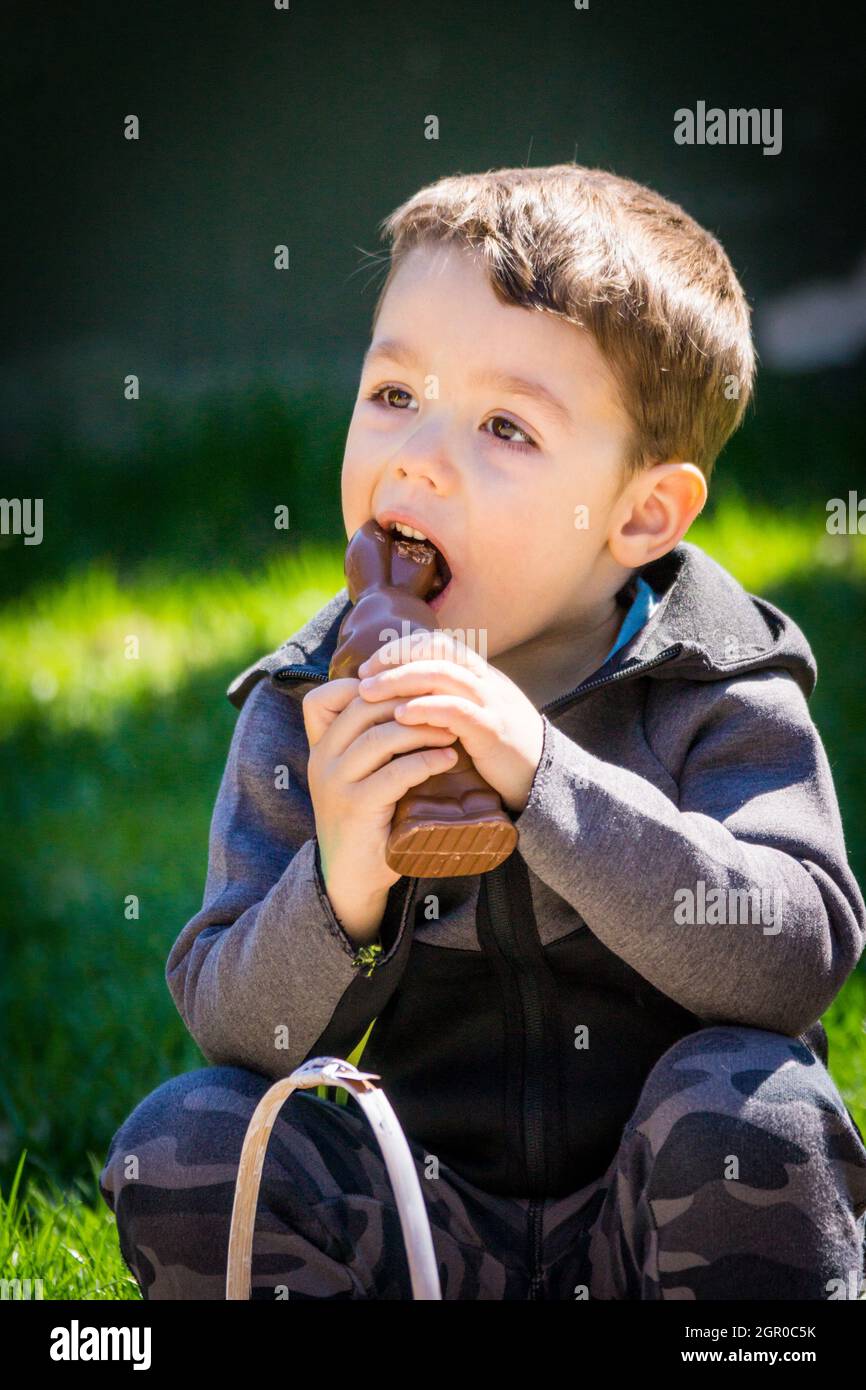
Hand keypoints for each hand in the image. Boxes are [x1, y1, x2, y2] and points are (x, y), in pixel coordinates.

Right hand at [302, 677, 459, 938]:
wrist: (351, 878)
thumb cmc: (367, 820)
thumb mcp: (359, 775)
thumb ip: (369, 743)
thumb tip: (408, 700)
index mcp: (319, 748)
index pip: (324, 697)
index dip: (365, 686)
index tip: (408, 690)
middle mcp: (321, 760)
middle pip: (361, 707)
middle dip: (407, 700)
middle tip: (443, 703)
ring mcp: (335, 783)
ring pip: (380, 737)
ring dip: (423, 729)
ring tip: (452, 730)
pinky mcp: (356, 808)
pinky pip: (395, 773)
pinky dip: (427, 761)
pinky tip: (448, 758)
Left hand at [356, 631, 544, 815]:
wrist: (545, 780)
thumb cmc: (500, 752)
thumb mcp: (473, 718)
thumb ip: (446, 702)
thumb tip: (401, 699)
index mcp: (479, 675)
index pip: (436, 643)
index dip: (399, 649)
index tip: (368, 667)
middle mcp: (485, 681)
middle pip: (436, 650)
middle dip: (394, 659)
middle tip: (362, 678)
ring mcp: (491, 703)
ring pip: (443, 674)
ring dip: (401, 680)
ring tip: (370, 694)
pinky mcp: (493, 731)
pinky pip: (457, 710)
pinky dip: (426, 708)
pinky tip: (401, 716)